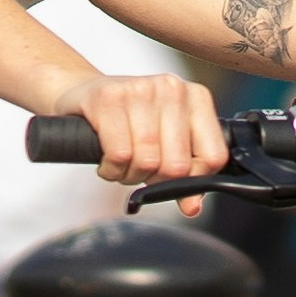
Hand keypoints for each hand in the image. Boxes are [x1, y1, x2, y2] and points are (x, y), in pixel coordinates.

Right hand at [76, 69, 230, 187]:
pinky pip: (119, 156)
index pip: (212, 157)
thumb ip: (186, 175)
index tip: (172, 178)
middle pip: (177, 166)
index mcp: (196, 98)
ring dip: (129, 175)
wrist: (83, 94)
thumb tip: (192, 207)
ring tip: (122, 162)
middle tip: (140, 169)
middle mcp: (172, 89)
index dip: (192, 180)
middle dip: (154, 180)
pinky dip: (111, 170)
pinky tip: (107, 159)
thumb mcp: (166, 143)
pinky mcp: (108, 97)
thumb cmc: (130, 122)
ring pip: (147, 162)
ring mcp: (140, 89)